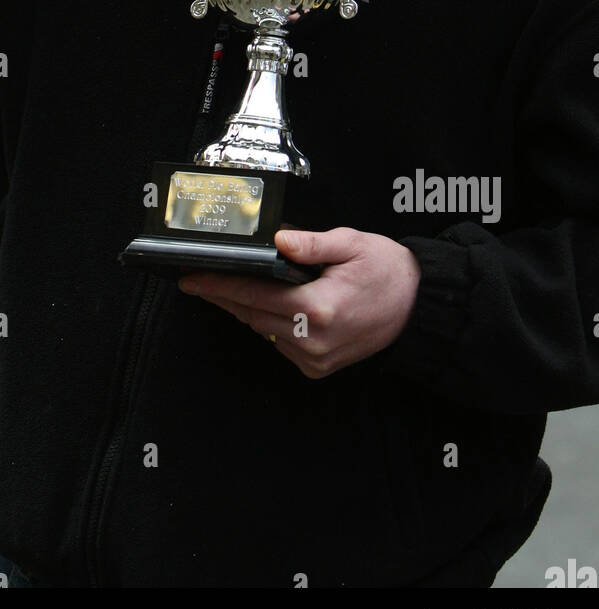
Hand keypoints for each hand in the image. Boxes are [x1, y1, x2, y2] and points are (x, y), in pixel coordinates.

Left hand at [179, 227, 420, 377]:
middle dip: (222, 296)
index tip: (190, 279)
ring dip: (244, 309)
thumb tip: (277, 240)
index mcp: (318, 308)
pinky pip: (279, 343)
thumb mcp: (352, 244)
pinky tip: (265, 305)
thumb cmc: (387, 270)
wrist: (417, 308)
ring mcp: (315, 358)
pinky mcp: (317, 368)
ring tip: (226, 286)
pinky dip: (268, 323)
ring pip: (262, 330)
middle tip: (196, 279)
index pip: (254, 294)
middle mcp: (312, 339)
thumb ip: (312, 243)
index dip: (218, 285)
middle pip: (251, 315)